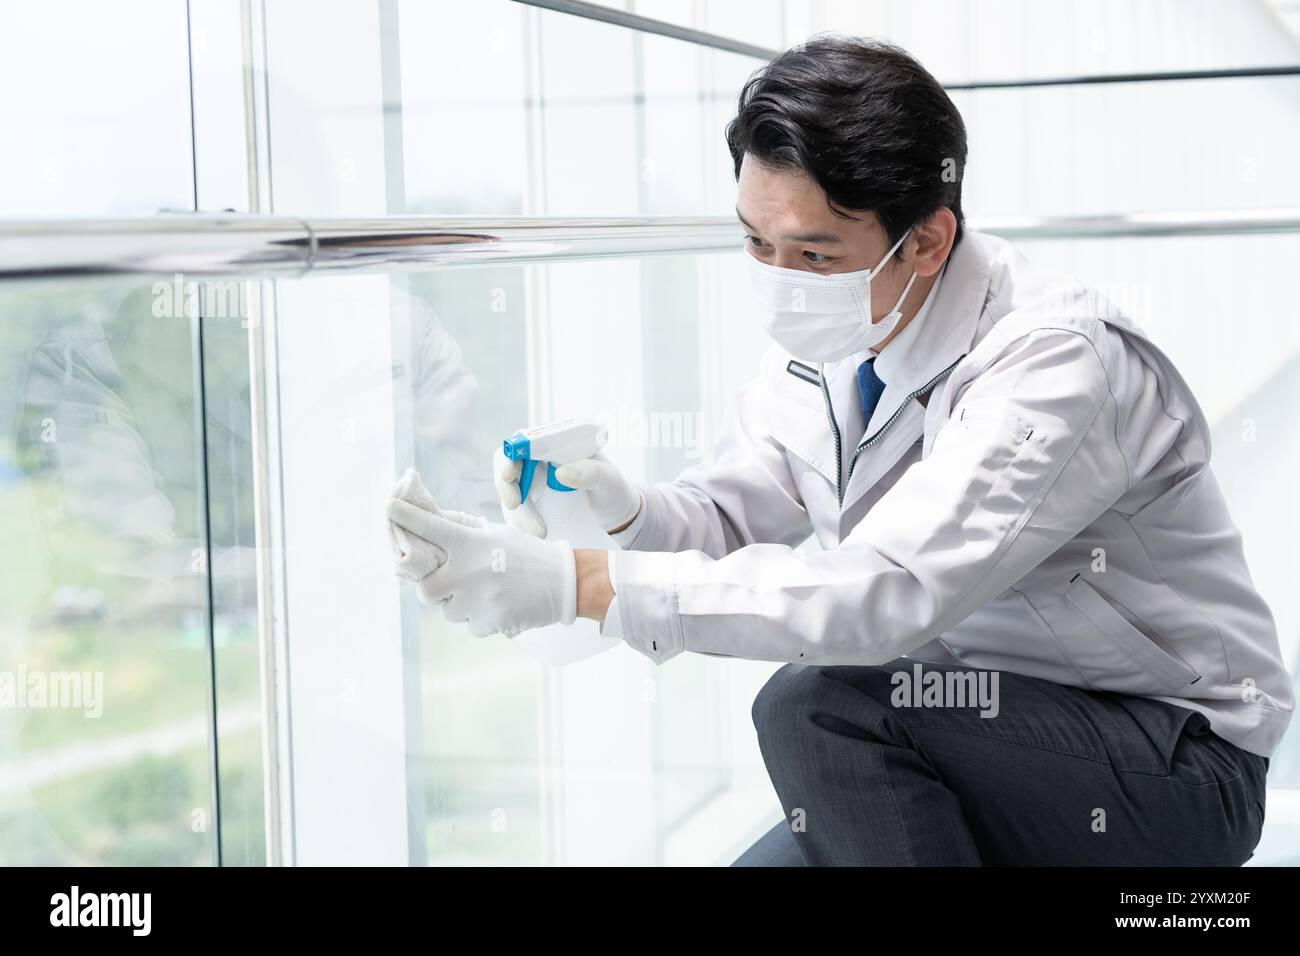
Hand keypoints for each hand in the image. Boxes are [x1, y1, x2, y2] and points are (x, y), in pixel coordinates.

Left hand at [387, 497, 576, 637]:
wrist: (563, 582)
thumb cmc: (526, 555)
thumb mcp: (495, 534)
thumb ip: (463, 532)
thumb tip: (431, 524)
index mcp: (471, 543)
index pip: (431, 527)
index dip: (406, 516)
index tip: (388, 507)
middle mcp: (470, 570)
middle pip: (426, 591)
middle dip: (433, 590)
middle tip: (449, 583)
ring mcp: (479, 598)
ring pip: (449, 612)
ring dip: (461, 605)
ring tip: (486, 593)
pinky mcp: (490, 621)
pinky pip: (470, 626)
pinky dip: (480, 619)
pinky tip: (499, 605)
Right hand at [494, 446, 641, 537]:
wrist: (616, 514)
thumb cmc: (614, 489)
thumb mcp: (608, 480)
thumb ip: (590, 473)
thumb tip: (561, 472)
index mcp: (555, 445)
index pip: (522, 443)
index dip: (510, 456)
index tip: (509, 475)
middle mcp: (539, 461)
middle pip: (508, 468)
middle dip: (507, 488)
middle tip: (515, 506)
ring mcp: (534, 483)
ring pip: (511, 493)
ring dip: (517, 513)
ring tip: (539, 533)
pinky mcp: (533, 504)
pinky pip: (517, 512)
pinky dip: (519, 523)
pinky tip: (532, 537)